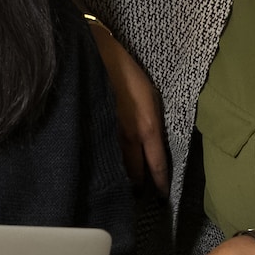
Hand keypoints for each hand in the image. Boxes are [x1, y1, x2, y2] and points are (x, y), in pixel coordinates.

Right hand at [88, 23, 169, 194]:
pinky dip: (104, 163)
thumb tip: (153, 144)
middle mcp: (128, 136)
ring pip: (116, 165)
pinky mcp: (91, 131)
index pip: (156, 164)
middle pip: (134, 171)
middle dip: (137, 184)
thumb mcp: (150, 96)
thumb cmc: (126, 72)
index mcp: (147, 127)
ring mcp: (107, 135)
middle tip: (138, 196)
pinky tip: (101, 169)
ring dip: (120, 176)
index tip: (162, 198)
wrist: (95, 57)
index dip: (160, 183)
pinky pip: (100, 154)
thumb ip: (152, 123)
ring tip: (120, 187)